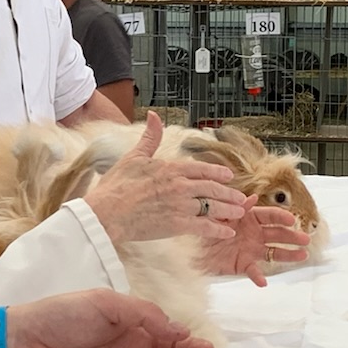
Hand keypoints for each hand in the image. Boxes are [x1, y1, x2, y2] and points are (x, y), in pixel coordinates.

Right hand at [84, 113, 249, 244]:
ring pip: (213, 206)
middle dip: (229, 193)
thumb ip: (149, 138)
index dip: (218, 173)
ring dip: (228, 210)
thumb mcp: (134, 157)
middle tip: (240, 197)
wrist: (107, 213)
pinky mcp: (178, 225)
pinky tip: (227, 231)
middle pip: (212, 188)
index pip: (202, 169)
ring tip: (238, 213)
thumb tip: (155, 116)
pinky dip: (219, 229)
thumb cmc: (116, 187)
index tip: (228, 176)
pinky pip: (205, 226)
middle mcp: (180, 185)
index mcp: (171, 168)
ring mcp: (181, 205)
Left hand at [200, 204, 309, 284]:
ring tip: (303, 255)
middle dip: (292, 236)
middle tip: (306, 239)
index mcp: (249, 218)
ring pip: (274, 252)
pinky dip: (258, 277)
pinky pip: (254, 271)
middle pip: (278, 234)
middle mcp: (255, 234)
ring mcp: (252, 249)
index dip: (281, 217)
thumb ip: (235, 208)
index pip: (270, 216)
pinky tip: (263, 282)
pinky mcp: (244, 264)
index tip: (292, 219)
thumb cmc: (206, 227)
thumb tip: (251, 198)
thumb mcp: (219, 214)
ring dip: (288, 254)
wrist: (192, 246)